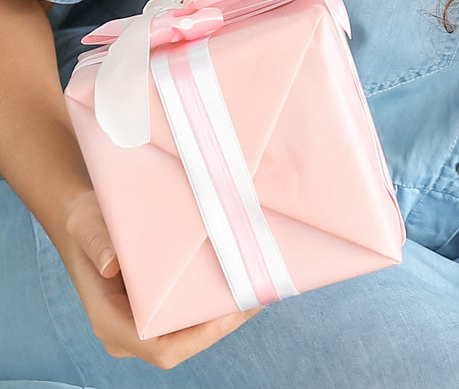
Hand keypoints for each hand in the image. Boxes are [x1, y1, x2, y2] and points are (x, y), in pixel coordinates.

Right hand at [57, 190, 256, 367]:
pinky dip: (218, 298)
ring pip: (194, 329)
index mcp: (111, 321)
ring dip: (228, 311)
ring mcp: (148, 319)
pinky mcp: (161, 304)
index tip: (229, 313)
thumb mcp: (85, 224)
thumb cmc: (86, 222)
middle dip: (224, 323)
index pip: (159, 349)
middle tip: (260, 292)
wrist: (89, 219)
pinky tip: (244, 276)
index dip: (199, 337)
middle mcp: (131, 330)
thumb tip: (110, 265)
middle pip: (185, 342)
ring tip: (262, 283)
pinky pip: (192, 312)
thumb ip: (96, 242)